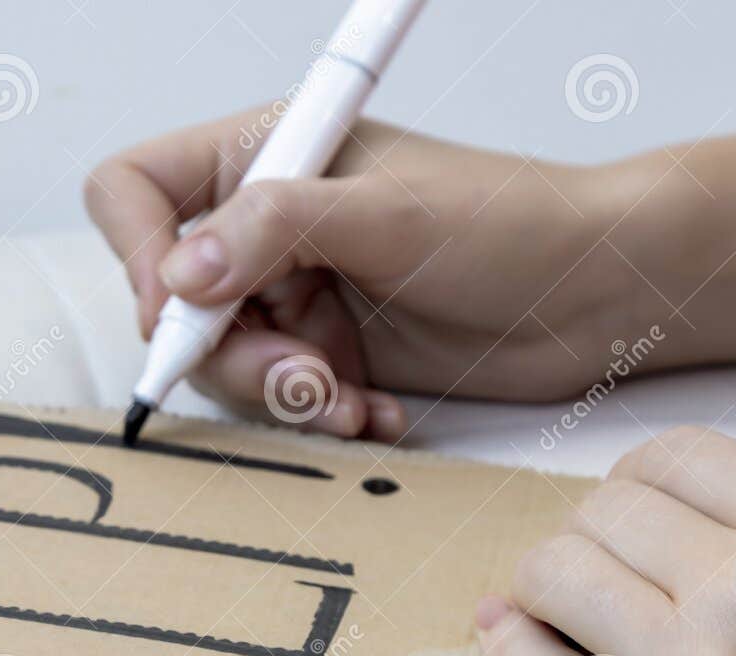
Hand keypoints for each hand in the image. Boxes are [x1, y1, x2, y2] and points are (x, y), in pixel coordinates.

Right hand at [87, 82, 735, 440]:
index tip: (178, 307)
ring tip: (350, 401)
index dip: (137, 252)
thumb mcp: (384, 214)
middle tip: (302, 377)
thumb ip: (271, 229)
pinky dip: (323, 417)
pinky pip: (285, 404)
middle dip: (231, 354)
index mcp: (266, 157)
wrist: (599, 292)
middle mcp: (269, 229)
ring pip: (228, 366)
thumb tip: (175, 274)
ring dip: (283, 398)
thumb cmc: (510, 222)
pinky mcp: (333, 353)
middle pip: (176, 304)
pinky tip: (380, 412)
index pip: (137, 192)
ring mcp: (298, 296)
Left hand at [477, 426, 735, 655]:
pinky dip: (509, 649)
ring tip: (554, 614)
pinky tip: (510, 640)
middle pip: (602, 511)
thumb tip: (660, 517)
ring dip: (540, 591)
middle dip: (582, 541)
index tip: (620, 519)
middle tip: (587, 580)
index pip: (677, 456)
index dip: (632, 486)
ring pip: (552, 575)